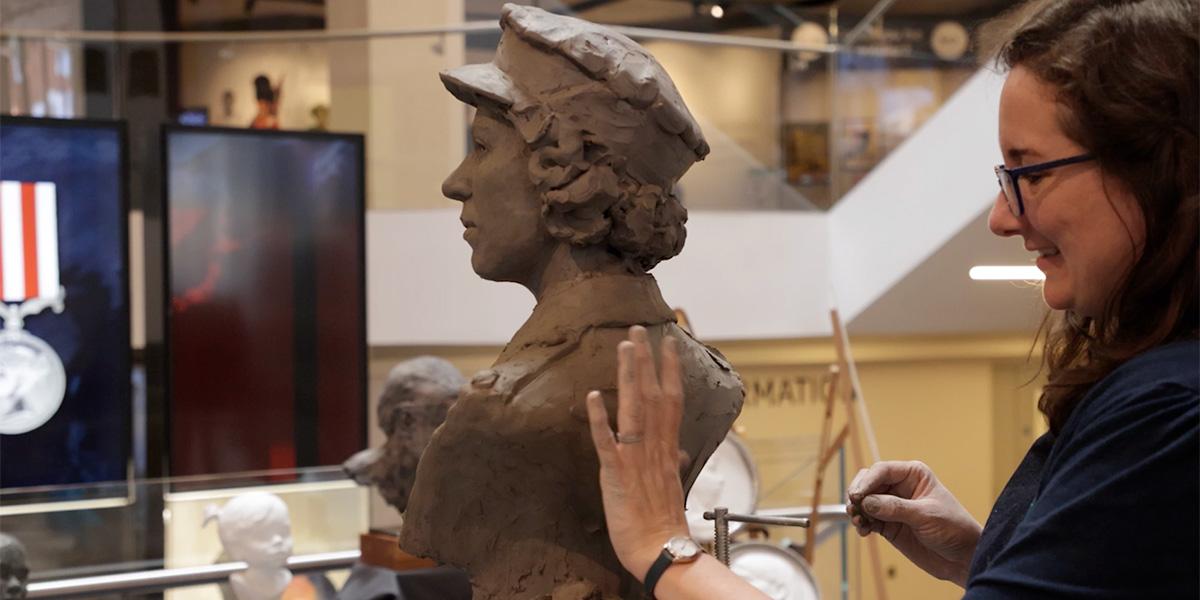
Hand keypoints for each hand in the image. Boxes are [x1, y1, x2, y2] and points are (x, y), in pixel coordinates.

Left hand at [585, 326, 689, 579]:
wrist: (658, 550)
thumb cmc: (662, 522)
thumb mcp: (672, 486)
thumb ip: (674, 463)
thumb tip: (679, 451)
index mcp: (668, 449)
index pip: (672, 400)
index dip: (670, 370)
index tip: (669, 342)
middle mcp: (655, 447)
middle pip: (653, 396)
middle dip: (646, 361)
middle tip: (639, 329)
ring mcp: (636, 458)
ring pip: (634, 409)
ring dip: (629, 376)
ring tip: (624, 347)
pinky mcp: (616, 473)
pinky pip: (607, 442)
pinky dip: (600, 418)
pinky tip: (592, 396)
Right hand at [846, 461, 981, 586]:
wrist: (962, 557)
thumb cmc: (954, 528)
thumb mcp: (925, 515)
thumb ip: (895, 508)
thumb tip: (867, 502)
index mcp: (913, 475)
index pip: (881, 470)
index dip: (867, 481)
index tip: (857, 496)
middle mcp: (900, 487)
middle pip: (868, 483)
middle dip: (858, 494)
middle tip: (854, 508)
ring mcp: (892, 506)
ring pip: (864, 501)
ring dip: (857, 510)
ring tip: (859, 522)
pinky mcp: (888, 524)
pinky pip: (868, 519)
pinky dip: (862, 524)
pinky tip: (864, 531)